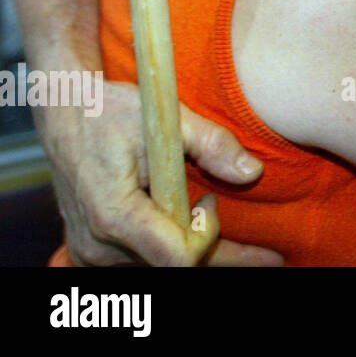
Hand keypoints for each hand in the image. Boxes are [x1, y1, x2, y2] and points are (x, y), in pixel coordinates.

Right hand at [42, 81, 283, 265]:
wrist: (65, 113)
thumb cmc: (111, 111)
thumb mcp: (165, 116)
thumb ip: (212, 144)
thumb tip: (252, 172)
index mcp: (114, 215)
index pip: (179, 257)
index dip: (208, 236)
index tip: (212, 199)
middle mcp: (99, 244)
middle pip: (175, 265)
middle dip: (221, 254)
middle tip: (270, 256)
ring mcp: (92, 252)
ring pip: (160, 264)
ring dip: (192, 247)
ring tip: (212, 214)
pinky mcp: (92, 251)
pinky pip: (142, 260)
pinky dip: (169, 245)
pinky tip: (188, 225)